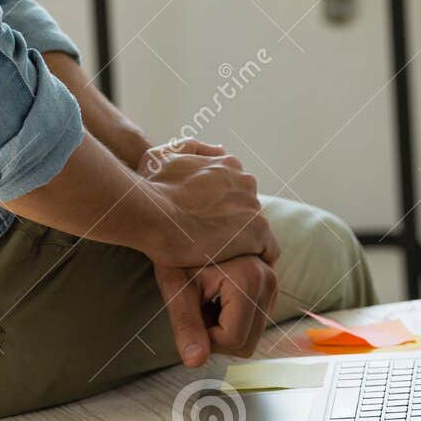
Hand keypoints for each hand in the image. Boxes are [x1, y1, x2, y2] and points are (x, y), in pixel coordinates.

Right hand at [138, 142, 278, 269]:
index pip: (235, 190)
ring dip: (241, 243)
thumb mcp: (162, 155)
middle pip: (246, 208)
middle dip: (232, 224)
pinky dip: (259, 260)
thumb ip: (193, 149)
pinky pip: (269, 250)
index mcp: (227, 164)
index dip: (222, 208)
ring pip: (255, 229)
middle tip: (209, 244)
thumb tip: (221, 149)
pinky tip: (243, 271)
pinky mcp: (256, 231)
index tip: (207, 224)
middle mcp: (245, 181)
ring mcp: (252, 206)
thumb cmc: (151, 187)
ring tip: (221, 260)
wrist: (152, 214)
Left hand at [153, 253, 276, 366]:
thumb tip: (194, 362)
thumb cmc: (176, 252)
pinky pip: (255, 318)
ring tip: (206, 297)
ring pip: (252, 333)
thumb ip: (186, 325)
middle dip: (217, 333)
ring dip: (225, 325)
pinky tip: (217, 294)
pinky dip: (234, 315)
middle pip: (247, 342)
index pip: (233, 340)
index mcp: (249, 279)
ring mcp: (273, 280)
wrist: (183, 222)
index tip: (191, 312)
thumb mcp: (176, 288)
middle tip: (197, 305)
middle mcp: (269, 279)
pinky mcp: (270, 282)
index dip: (206, 337)